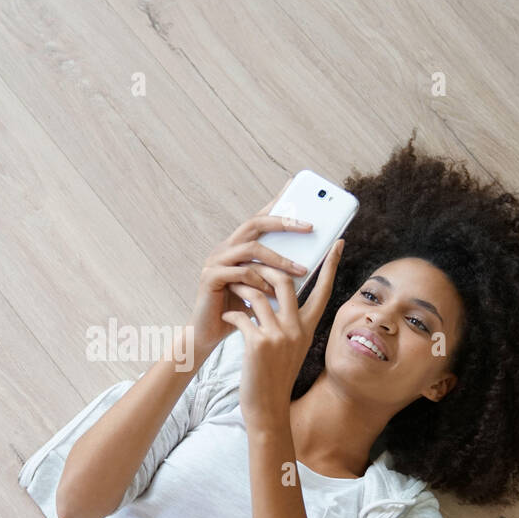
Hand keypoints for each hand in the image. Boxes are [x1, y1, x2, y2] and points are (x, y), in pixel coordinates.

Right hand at [185, 180, 315, 358]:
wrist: (209, 333)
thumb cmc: (238, 310)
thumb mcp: (262, 287)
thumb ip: (276, 271)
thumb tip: (307, 260)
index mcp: (237, 246)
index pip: (259, 218)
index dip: (275, 201)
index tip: (294, 184)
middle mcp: (225, 248)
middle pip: (254, 223)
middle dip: (284, 222)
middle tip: (310, 226)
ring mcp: (215, 261)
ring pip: (251, 249)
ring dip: (279, 259)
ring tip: (301, 270)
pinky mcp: (210, 278)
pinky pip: (239, 272)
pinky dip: (259, 280)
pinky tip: (272, 291)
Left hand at [220, 234, 344, 429]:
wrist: (267, 408)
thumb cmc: (275, 376)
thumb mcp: (290, 348)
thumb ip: (290, 323)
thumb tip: (283, 296)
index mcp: (308, 328)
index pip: (324, 290)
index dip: (331, 265)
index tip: (338, 243)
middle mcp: (297, 329)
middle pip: (286, 281)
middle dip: (267, 268)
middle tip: (252, 265)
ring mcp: (278, 336)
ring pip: (260, 294)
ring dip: (242, 287)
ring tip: (232, 285)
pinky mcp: (258, 344)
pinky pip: (242, 315)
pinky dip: (232, 312)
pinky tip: (227, 315)